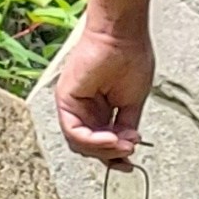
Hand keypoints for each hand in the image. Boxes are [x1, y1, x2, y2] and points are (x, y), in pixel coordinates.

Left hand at [53, 9, 154, 165]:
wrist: (123, 34)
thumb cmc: (131, 57)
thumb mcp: (132, 101)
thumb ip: (125, 126)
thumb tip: (126, 147)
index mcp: (100, 108)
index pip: (100, 142)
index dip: (113, 157)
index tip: (128, 165)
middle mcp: (84, 108)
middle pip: (89, 147)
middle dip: (110, 154)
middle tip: (128, 151)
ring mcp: (73, 105)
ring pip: (79, 143)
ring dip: (102, 150)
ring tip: (122, 145)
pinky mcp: (66, 99)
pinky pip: (73, 131)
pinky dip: (92, 140)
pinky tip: (111, 139)